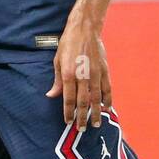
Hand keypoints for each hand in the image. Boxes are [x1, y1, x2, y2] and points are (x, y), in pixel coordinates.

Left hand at [46, 12, 111, 128]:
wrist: (85, 29)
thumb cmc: (68, 44)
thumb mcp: (57, 61)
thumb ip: (57, 81)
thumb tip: (51, 96)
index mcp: (68, 74)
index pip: (68, 99)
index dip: (68, 112)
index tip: (68, 122)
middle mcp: (82, 76)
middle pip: (83, 102)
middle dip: (82, 117)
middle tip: (82, 129)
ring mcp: (95, 74)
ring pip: (97, 98)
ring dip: (96, 113)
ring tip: (95, 124)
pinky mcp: (104, 70)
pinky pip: (107, 89)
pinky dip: (108, 100)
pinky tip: (107, 108)